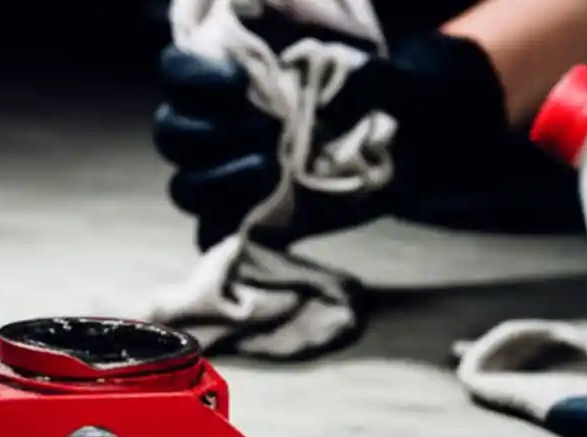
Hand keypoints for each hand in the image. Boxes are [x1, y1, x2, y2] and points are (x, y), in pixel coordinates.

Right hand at [154, 8, 578, 250]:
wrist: (413, 140)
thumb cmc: (379, 91)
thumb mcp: (363, 62)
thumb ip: (335, 55)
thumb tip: (306, 54)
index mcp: (229, 78)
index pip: (177, 72)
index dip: (196, 77)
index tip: (242, 82)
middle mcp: (216, 127)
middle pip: (173, 133)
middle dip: (211, 133)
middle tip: (266, 131)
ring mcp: (226, 176)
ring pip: (186, 186)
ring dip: (221, 180)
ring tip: (273, 170)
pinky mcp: (246, 218)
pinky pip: (212, 233)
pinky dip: (227, 230)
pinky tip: (263, 215)